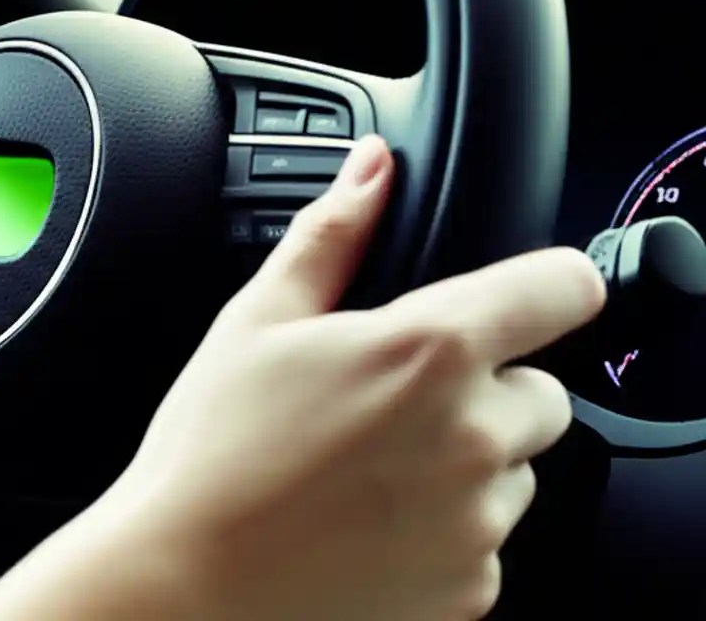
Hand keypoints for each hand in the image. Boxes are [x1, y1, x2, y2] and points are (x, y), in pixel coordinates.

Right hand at [91, 136, 605, 619]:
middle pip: (539, 394)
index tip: (516, 301)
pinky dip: (445, 534)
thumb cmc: (210, 454)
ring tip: (365, 473)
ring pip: (514, 471)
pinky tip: (366, 527)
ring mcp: (476, 522)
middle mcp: (471, 437)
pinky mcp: (468, 587)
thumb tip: (371, 168)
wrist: (184, 583)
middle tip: (388, 407)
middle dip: (482, 393)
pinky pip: (487, 543)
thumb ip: (332, 235)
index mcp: (427, 352)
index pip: (562, 289)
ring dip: (464, 464)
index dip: (542, 286)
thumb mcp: (257, 324)